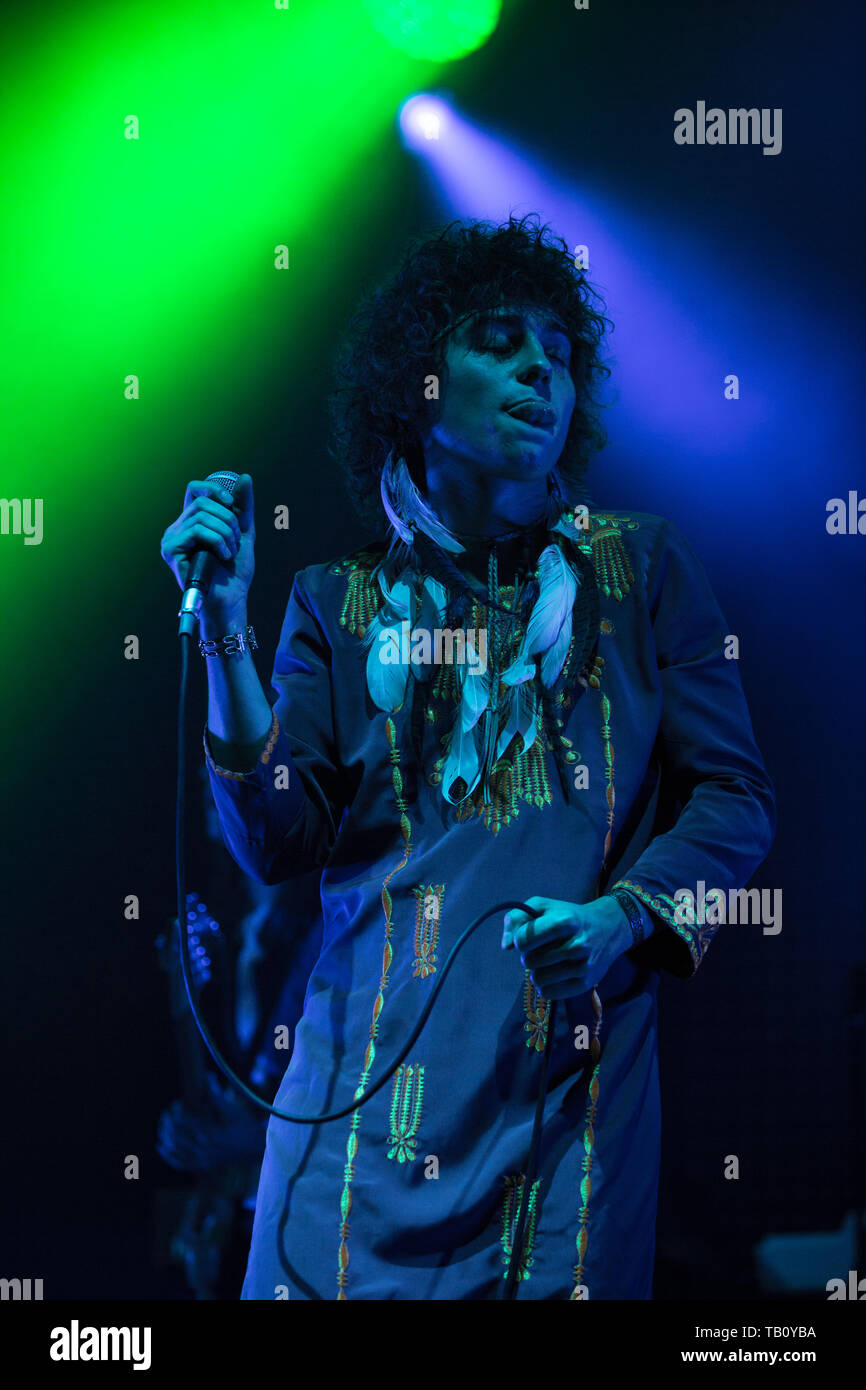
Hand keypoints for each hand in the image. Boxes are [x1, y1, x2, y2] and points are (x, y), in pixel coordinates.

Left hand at [156, 1075, 265, 1170]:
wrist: (256, 1147)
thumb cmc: (245, 1126)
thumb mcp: (232, 1109)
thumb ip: (216, 1096)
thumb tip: (206, 1076)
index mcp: (209, 1133)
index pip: (183, 1123)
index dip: (175, 1112)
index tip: (175, 1104)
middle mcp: (203, 1148)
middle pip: (175, 1136)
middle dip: (167, 1124)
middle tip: (165, 1114)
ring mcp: (202, 1159)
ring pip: (175, 1150)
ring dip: (165, 1138)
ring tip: (162, 1127)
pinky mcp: (203, 1166)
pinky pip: (180, 1164)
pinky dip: (168, 1156)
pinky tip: (161, 1147)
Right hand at [160, 473, 255, 623]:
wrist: (231, 599)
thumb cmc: (235, 572)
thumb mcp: (243, 532)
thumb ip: (243, 507)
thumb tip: (245, 477)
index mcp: (191, 522)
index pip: (196, 489)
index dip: (214, 489)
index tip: (231, 503)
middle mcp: (177, 528)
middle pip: (203, 501)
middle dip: (228, 519)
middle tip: (236, 541)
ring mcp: (171, 539)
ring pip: (202, 516)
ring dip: (225, 533)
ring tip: (230, 551)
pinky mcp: (170, 550)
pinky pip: (197, 530)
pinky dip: (217, 540)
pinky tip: (223, 556)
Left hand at [501, 895, 632, 998]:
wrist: (608, 928)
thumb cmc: (569, 916)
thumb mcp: (542, 906)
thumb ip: (517, 918)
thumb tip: (506, 946)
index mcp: (565, 921)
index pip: (523, 940)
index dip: (520, 939)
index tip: (529, 937)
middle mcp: (577, 944)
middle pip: (529, 962)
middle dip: (530, 956)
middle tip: (542, 949)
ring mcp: (582, 966)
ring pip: (537, 979)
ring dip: (537, 971)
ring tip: (548, 962)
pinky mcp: (585, 984)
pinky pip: (548, 993)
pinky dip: (545, 985)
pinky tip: (554, 974)